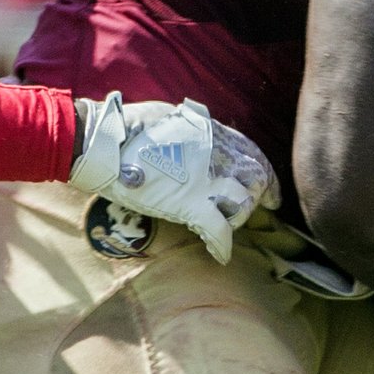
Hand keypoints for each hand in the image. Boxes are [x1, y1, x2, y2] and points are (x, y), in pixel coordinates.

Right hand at [70, 94, 277, 263]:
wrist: (104, 144)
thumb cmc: (129, 128)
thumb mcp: (170, 118)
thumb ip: (192, 130)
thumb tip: (198, 137)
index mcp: (211, 133)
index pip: (252, 154)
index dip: (265, 174)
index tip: (269, 190)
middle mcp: (215, 155)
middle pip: (256, 178)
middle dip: (259, 195)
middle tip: (255, 208)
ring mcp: (205, 181)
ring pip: (243, 204)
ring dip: (237, 217)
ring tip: (226, 224)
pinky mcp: (189, 204)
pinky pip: (219, 230)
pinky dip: (222, 245)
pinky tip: (222, 255)